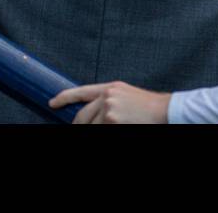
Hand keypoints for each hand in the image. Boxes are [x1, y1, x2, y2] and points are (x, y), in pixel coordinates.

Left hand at [50, 81, 170, 123]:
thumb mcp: (127, 96)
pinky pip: (99, 130)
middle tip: (79, 129)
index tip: (53, 103)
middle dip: (79, 126)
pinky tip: (118, 126)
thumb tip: (92, 112)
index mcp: (111, 87)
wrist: (165, 110)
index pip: (81, 91)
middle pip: (81, 115)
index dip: (64, 97)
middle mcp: (107, 95)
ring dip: (97, 129)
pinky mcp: (110, 120)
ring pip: (91, 126)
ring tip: (115, 124)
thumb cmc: (148, 107)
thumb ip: (109, 100)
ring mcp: (108, 108)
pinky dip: (104, 130)